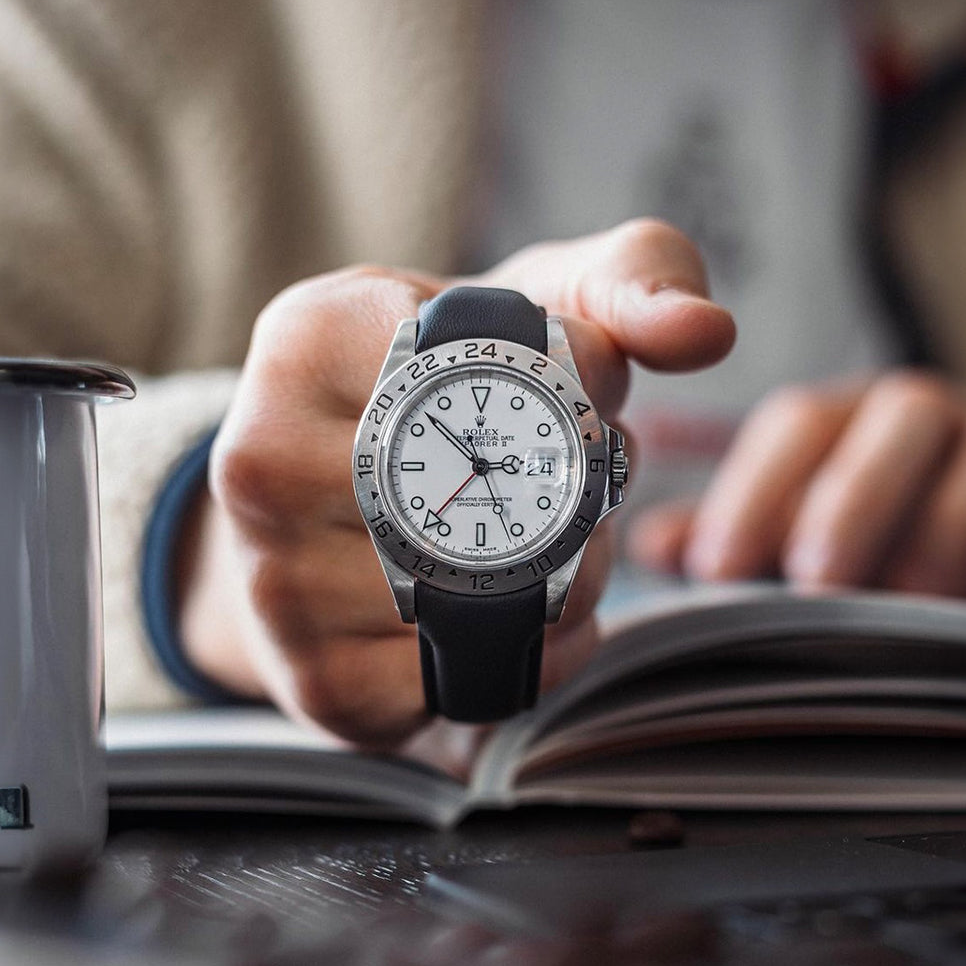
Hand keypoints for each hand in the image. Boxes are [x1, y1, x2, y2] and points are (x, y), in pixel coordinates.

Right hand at [178, 219, 734, 746]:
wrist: (321, 516)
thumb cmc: (438, 397)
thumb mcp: (524, 303)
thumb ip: (628, 280)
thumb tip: (705, 331)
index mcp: (304, 339)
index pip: (501, 370)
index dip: (576, 391)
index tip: (569, 394)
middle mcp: (261, 462)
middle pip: (501, 498)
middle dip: (585, 497)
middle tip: (577, 482)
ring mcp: (277, 584)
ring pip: (501, 602)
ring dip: (574, 580)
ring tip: (546, 545)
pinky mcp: (319, 685)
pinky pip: (484, 681)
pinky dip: (542, 653)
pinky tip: (517, 613)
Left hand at [628, 373, 965, 613]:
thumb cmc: (873, 561)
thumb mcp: (794, 549)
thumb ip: (731, 541)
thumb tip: (650, 543)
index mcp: (849, 423)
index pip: (797, 422)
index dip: (754, 490)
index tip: (717, 571)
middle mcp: (932, 416)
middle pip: (897, 414)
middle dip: (853, 496)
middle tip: (816, 581)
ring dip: (949, 524)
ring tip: (911, 600)